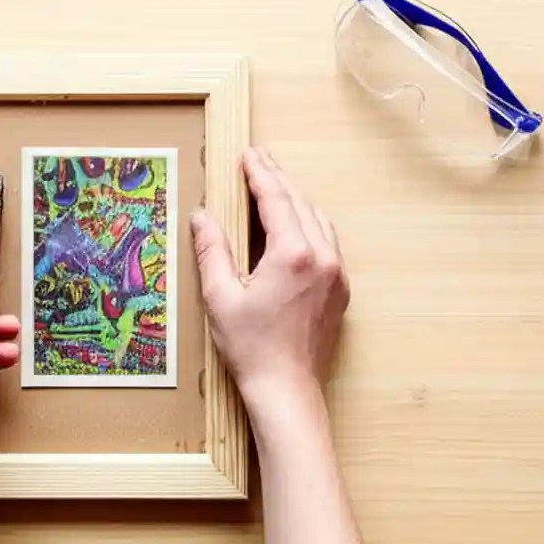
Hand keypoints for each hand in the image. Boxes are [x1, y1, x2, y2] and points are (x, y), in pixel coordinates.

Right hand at [190, 148, 349, 420]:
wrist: (287, 389)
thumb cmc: (251, 347)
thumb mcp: (221, 296)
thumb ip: (212, 250)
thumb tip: (202, 216)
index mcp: (292, 254)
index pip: (275, 199)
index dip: (259, 173)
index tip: (248, 154)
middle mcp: (322, 257)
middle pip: (300, 203)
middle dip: (278, 179)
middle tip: (258, 160)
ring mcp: (336, 273)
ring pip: (318, 220)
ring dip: (296, 200)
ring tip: (274, 186)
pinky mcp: (341, 290)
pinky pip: (328, 243)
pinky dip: (310, 224)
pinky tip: (294, 225)